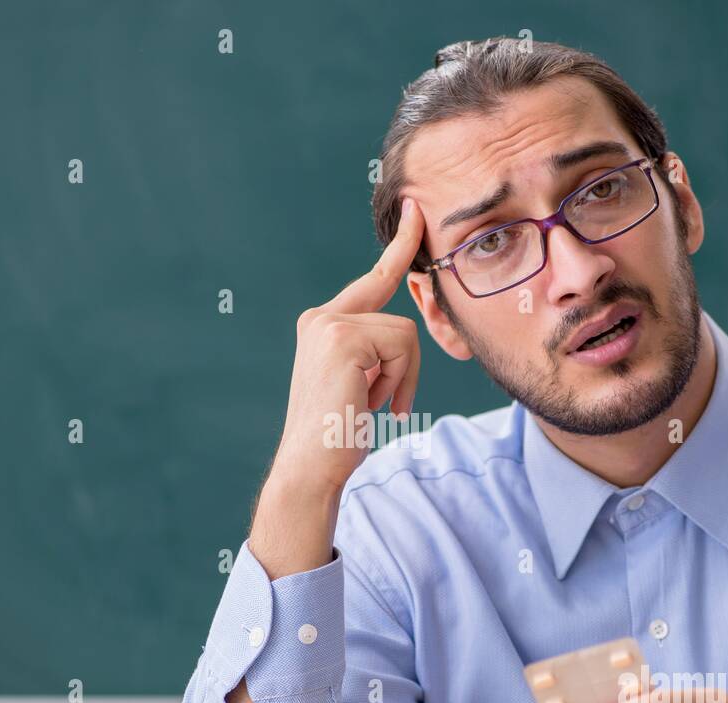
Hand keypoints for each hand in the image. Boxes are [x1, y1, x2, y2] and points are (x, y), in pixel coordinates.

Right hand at [248, 197, 425, 578]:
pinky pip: (401, 346)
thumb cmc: (337, 435)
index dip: (400, 247)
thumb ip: (374, 351)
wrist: (309, 466)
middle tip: (376, 406)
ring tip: (367, 407)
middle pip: (399, 321)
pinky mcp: (343, 337)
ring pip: (404, 335)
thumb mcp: (359, 383)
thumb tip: (405, 335)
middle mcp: (321, 317)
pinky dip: (398, 382)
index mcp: (322, 324)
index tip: (418, 211)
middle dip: (403, 368)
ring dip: (400, 379)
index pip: (374, 280)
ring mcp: (329, 324)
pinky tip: (369, 405)